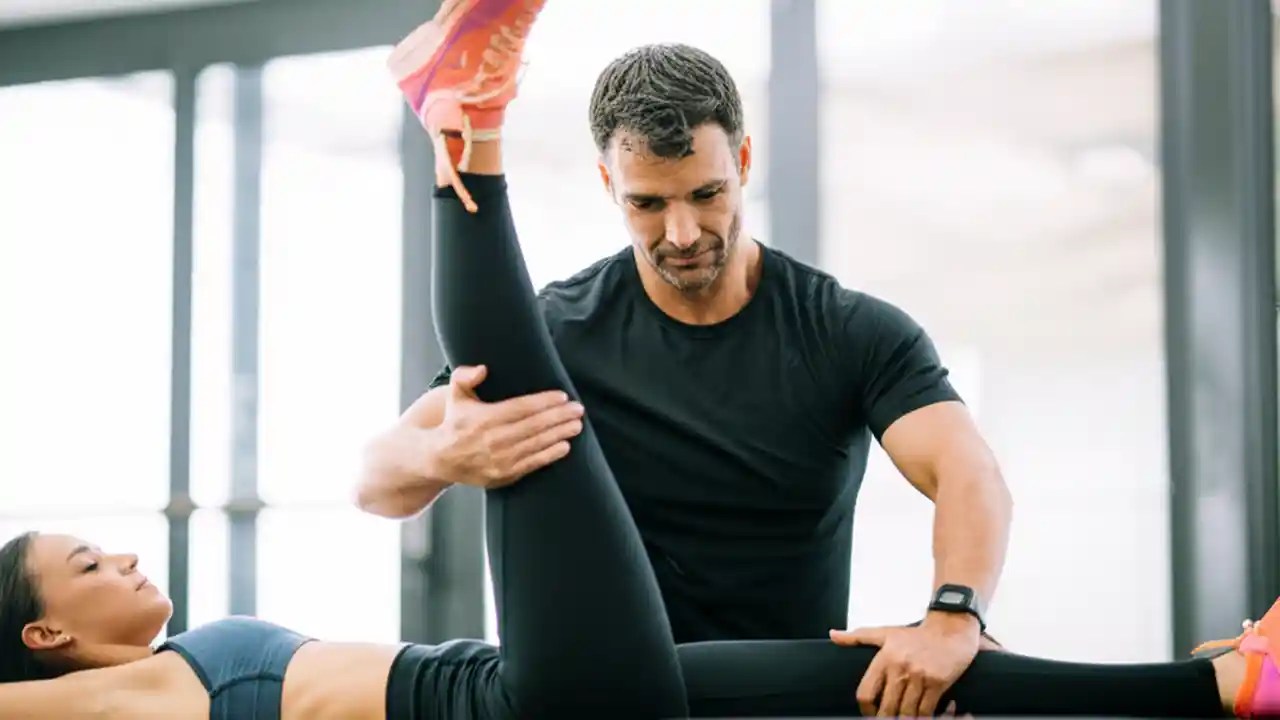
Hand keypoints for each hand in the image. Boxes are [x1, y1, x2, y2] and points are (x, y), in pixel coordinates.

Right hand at [432, 365, 584, 488]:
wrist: (440, 459)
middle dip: (559, 417)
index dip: (544, 402)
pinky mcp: (503, 475)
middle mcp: (492, 440)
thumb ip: (465, 376)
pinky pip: (532, 464)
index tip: (563, 396)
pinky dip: (550, 455)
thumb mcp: (455, 395)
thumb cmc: (455, 422)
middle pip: (533, 426)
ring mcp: (499, 460)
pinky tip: (564, 446)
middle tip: (578, 409)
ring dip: (559, 435)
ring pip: (536, 445)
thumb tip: (483, 369)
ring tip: (577, 425)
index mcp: (483, 419)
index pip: (520, 408)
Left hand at [830, 613, 979, 716]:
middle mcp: (900, 668)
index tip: (870, 713)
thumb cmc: (916, 634)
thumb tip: (832, 635)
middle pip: (886, 707)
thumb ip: (857, 637)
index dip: (865, 710)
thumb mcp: (885, 633)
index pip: (866, 692)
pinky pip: (926, 710)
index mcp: (884, 658)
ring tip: (902, 719)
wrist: (950, 629)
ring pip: (906, 712)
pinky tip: (920, 717)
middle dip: (885, 718)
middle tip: (887, 718)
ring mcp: (919, 676)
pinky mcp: (938, 683)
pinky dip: (923, 718)